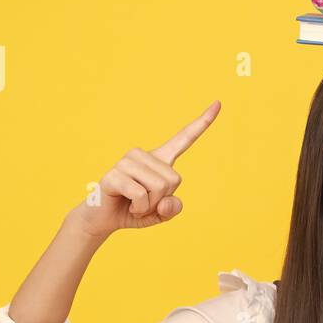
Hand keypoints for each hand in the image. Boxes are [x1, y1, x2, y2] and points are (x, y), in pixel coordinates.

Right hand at [70, 101, 220, 237]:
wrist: (104, 219)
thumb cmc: (133, 211)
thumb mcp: (161, 213)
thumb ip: (172, 209)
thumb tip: (166, 202)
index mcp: (159, 159)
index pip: (184, 138)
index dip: (202, 123)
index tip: (218, 103)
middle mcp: (143, 155)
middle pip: (173, 180)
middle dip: (161, 200)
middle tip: (143, 203)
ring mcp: (127, 162)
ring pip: (158, 187)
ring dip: (148, 206)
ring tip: (134, 204)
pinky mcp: (114, 174)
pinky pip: (141, 196)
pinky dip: (139, 209)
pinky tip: (128, 206)